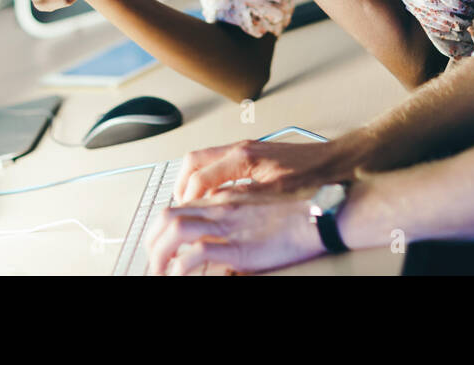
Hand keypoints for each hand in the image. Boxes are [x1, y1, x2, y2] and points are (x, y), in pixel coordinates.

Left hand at [144, 188, 322, 275]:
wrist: (322, 211)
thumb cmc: (302, 207)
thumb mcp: (262, 201)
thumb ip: (240, 209)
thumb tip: (227, 230)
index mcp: (228, 196)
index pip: (182, 204)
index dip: (164, 224)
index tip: (160, 241)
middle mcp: (222, 207)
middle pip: (169, 215)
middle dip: (152, 239)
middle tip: (151, 259)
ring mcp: (229, 226)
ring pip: (175, 231)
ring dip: (159, 254)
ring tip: (158, 272)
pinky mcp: (240, 247)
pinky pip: (197, 254)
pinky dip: (181, 268)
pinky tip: (179, 278)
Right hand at [174, 138, 349, 203]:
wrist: (339, 163)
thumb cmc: (314, 177)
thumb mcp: (275, 194)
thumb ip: (242, 199)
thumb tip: (216, 209)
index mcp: (243, 158)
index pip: (199, 176)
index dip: (187, 199)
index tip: (183, 215)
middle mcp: (242, 149)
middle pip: (195, 160)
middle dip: (182, 184)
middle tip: (179, 206)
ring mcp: (248, 149)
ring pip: (206, 159)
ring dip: (195, 180)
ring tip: (193, 202)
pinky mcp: (256, 155)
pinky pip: (220, 162)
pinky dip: (210, 177)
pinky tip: (217, 194)